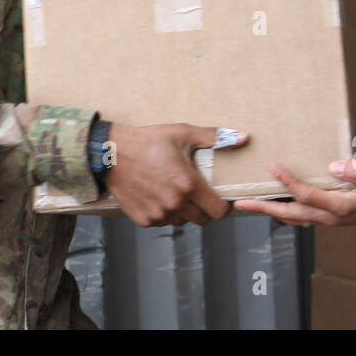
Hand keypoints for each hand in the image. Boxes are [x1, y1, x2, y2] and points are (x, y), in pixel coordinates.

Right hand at [104, 124, 247, 227]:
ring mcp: (159, 214)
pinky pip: (163, 222)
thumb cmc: (148, 141)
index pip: (219, 212)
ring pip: (182, 221)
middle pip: (203, 220)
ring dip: (183, 211)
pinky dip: (164, 213)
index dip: (223, 207)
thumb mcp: (182, 134)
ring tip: (173, 190)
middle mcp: (175, 204)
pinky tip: (157, 195)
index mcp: (188, 185)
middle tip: (196, 192)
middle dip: (204, 208)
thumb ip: (215, 138)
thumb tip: (243, 138)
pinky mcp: (144, 219)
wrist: (111, 153)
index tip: (219, 198)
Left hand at [232, 160, 355, 227]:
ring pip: (293, 217)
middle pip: (290, 214)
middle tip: (239, 204)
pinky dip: (284, 210)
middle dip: (264, 209)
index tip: (273, 167)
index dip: (288, 182)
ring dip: (270, 211)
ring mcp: (328, 219)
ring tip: (248, 205)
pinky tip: (274, 202)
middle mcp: (330, 217)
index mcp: (341, 207)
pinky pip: (300, 216)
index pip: (306, 196)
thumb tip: (334, 166)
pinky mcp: (327, 216)